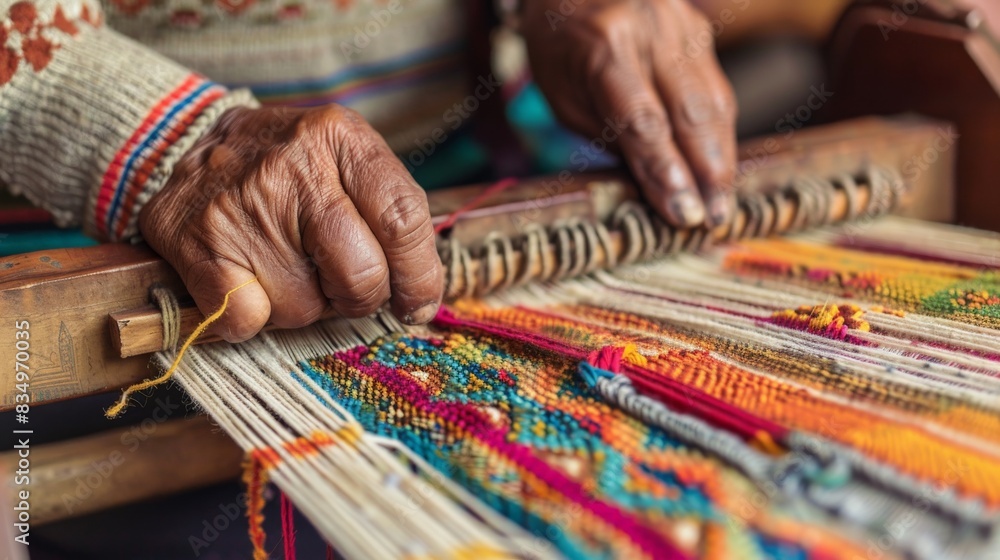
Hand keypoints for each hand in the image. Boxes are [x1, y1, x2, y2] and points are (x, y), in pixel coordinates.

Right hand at [139, 105, 443, 341]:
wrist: (188, 147)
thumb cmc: (289, 170)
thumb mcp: (345, 161)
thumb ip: (390, 215)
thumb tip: (420, 301)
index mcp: (339, 136)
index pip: (403, 219)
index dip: (419, 276)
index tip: (417, 303)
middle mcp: (290, 163)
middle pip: (361, 275)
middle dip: (359, 297)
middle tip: (339, 282)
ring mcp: (238, 203)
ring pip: (304, 307)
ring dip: (300, 303)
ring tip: (279, 263)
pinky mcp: (193, 243)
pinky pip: (247, 320)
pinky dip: (250, 316)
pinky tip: (243, 278)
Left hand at [521, 0, 738, 227]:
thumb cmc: (559, 48)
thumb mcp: (566, 98)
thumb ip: (612, 136)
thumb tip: (658, 188)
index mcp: (605, 45)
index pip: (642, 120)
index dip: (667, 171)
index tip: (684, 214)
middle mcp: (650, 28)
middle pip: (691, 112)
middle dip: (707, 173)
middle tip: (713, 220)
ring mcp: (681, 24)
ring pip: (714, 101)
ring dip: (721, 159)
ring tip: (721, 205)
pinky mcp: (699, 29)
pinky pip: (716, 89)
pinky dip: (720, 133)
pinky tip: (719, 168)